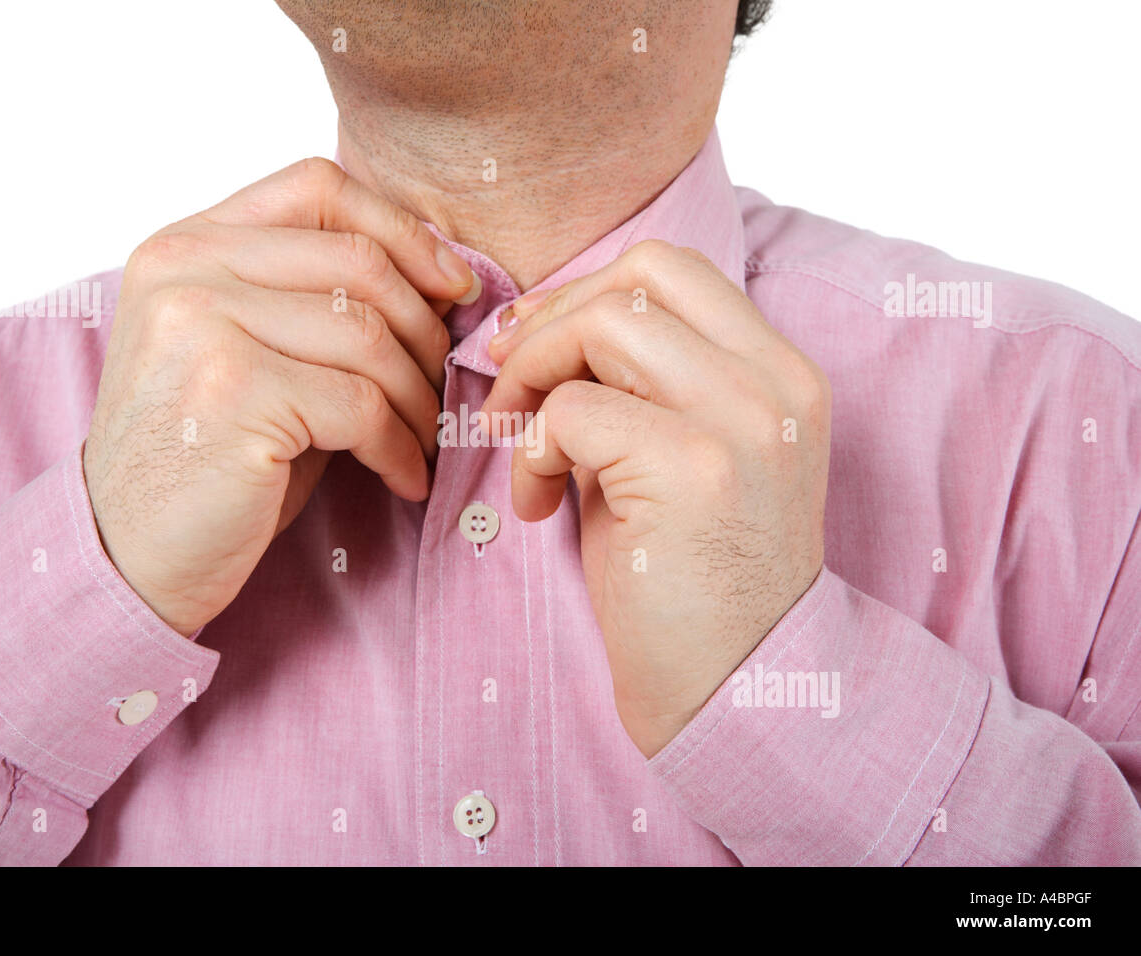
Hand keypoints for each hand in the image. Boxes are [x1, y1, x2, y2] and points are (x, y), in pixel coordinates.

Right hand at [84, 158, 476, 634]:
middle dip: (424, 330)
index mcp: (185, 244)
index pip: (316, 188)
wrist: (124, 553)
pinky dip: (400, 447)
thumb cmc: (205, 456)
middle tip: (441, 386)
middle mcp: (184, 268)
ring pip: (368, 335)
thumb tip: (443, 280)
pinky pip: (362, 405)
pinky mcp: (232, 391)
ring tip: (424, 438)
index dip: (402, 231)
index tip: (451, 286)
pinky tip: (404, 476)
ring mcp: (202, 324)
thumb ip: (310, 299)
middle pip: (357, 262)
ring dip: (417, 397)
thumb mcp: (245, 352)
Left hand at [483, 239, 830, 757]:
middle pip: (640, 276)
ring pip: (607, 323)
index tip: (532, 341)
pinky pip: (572, 411)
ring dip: (535, 375)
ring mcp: (744, 421)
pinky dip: (533, 450)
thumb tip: (535, 325)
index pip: (673, 271)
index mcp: (780, 372)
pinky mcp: (696, 469)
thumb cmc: (686, 578)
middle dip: (552, 320)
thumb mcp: (676, 457)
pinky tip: (539, 506)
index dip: (585, 291)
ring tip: (519, 443)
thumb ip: (632, 386)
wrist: (731, 687)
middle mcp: (777, 383)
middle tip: (508, 383)